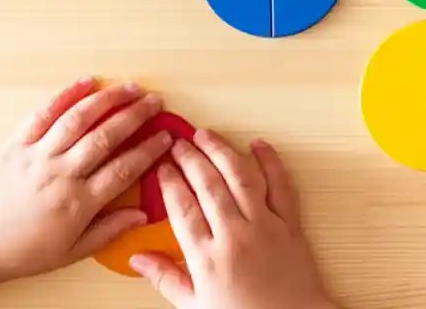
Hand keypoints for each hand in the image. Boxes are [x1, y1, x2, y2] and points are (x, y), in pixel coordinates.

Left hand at [0, 78, 172, 283]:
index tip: (166, 138)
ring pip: (78, 120)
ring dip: (108, 100)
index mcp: (77, 204)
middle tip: (155, 103)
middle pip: (106, 137)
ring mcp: (37, 156)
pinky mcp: (16, 144)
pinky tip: (85, 82)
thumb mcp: (70, 252)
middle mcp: (60, 175)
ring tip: (130, 87)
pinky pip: (43, 114)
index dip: (148, 151)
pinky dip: (65, 95)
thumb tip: (142, 215)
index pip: (123, 170)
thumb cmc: (22, 251)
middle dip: (135, 117)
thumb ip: (108, 231)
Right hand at [130, 133, 335, 308]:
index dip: (169, 181)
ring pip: (240, 177)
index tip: (160, 165)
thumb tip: (136, 258)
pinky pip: (280, 185)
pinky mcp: (290, 224)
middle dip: (189, 158)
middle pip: (207, 185)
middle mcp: (235, 236)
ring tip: (205, 135)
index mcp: (207, 258)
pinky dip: (270, 161)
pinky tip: (258, 144)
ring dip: (221, 151)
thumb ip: (166, 278)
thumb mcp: (196, 307)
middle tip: (177, 142)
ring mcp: (264, 226)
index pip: (181, 208)